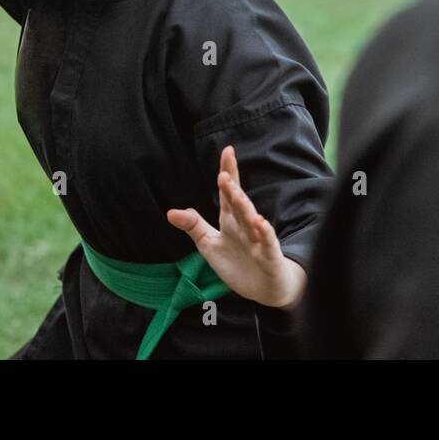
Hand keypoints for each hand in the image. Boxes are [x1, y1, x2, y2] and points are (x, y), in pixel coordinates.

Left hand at [166, 146, 306, 309]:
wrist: (264, 289)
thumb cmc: (237, 263)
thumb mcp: (209, 244)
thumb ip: (193, 226)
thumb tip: (170, 212)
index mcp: (231, 221)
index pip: (228, 193)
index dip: (228, 172)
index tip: (227, 150)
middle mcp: (245, 226)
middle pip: (238, 203)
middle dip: (232, 188)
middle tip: (223, 172)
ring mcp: (258, 239)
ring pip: (251, 219)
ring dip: (244, 205)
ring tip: (235, 192)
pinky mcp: (268, 255)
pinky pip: (267, 242)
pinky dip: (264, 232)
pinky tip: (259, 222)